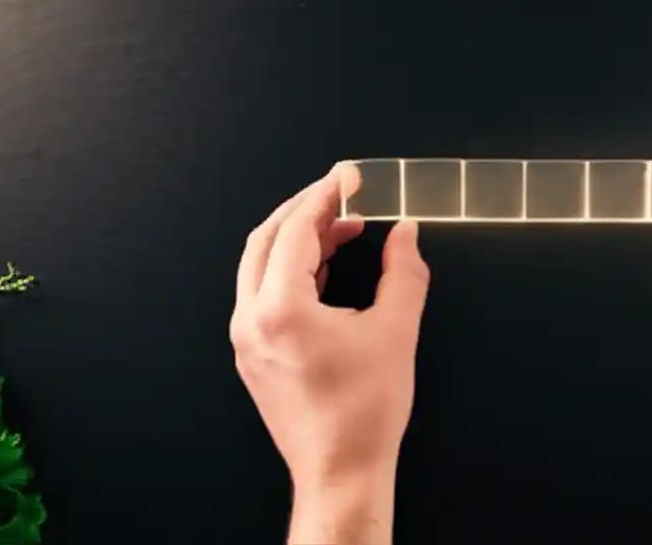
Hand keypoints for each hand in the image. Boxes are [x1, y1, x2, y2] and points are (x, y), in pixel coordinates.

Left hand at [231, 162, 430, 543]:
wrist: (342, 472)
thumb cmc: (365, 413)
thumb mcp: (396, 332)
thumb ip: (402, 273)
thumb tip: (405, 234)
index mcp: (280, 309)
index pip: (295, 230)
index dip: (325, 196)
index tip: (348, 177)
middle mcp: (251, 320)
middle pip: (266, 240)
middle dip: (304, 211)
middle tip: (341, 195)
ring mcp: (247, 340)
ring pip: (259, 267)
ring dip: (296, 240)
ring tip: (341, 229)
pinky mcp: (253, 356)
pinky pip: (262, 295)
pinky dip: (291, 271)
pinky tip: (324, 270)